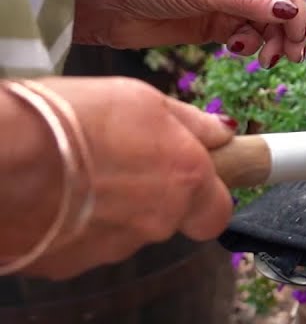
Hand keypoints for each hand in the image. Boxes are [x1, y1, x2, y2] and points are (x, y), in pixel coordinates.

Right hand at [2, 76, 234, 279]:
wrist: (1, 158)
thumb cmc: (70, 119)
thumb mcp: (141, 99)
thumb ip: (189, 122)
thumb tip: (223, 131)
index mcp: (185, 179)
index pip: (217, 212)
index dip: (206, 196)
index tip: (191, 176)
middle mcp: (157, 221)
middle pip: (167, 218)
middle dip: (150, 194)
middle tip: (119, 160)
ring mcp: (114, 248)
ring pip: (124, 231)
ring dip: (110, 208)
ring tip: (77, 172)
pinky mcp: (71, 265)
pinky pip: (84, 244)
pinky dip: (75, 225)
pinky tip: (54, 195)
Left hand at [74, 0, 305, 66]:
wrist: (106, 8)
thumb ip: (248, 1)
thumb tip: (291, 12)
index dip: (295, 4)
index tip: (297, 32)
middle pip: (279, 4)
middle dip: (287, 30)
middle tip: (290, 56)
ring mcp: (227, 1)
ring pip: (266, 24)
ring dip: (270, 42)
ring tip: (264, 60)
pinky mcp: (215, 25)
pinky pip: (247, 37)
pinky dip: (250, 47)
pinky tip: (237, 51)